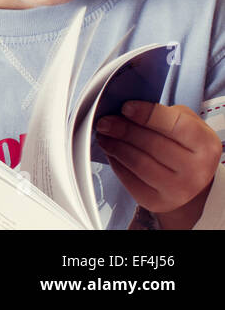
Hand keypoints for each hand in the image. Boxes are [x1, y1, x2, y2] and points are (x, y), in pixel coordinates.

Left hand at [96, 101, 221, 228]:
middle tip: (104, 121)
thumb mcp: (183, 121)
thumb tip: (124, 110)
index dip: (147, 115)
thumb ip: (160, 112)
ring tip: (103, 135)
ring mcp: (178, 190)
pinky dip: (115, 162)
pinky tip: (110, 151)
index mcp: (205, 144)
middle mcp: (196, 170)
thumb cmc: (183, 143)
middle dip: (123, 130)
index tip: (124, 107)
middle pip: (151, 144)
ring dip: (114, 146)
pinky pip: (129, 179)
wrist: (189, 177)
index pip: (175, 126)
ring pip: (138, 163)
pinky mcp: (157, 201)